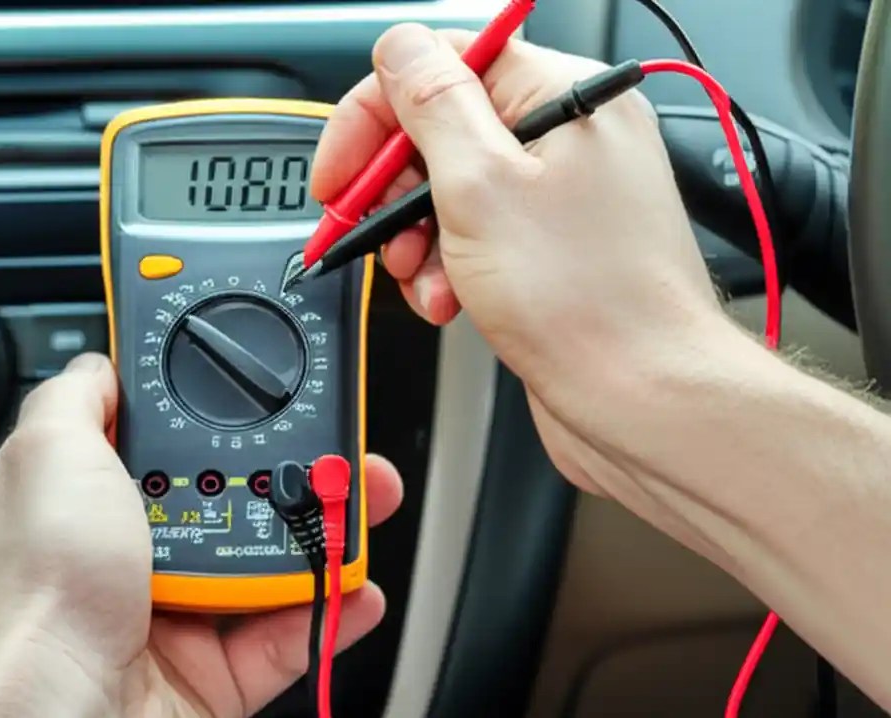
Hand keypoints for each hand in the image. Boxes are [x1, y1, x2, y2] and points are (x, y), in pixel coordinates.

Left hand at [0, 353, 402, 717]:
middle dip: (291, 467)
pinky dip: (328, 611)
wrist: (61, 714)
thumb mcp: (46, 453)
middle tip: (336, 447)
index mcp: (85, 498)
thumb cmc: (41, 593)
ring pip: (266, 561)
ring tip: (362, 499)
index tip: (264, 388)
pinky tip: (357, 585)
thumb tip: (100, 363)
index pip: (159, 439)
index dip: (212, 410)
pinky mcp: (212, 675)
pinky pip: (286, 636)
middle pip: (228, 495)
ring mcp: (172, 615)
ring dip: (322, 528)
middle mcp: (127, 555)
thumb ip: (74, 397)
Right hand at [313, 25, 727, 495]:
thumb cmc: (588, 304)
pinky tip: (449, 298)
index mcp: (562, 97)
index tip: (340, 171)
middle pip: (441, 129)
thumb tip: (401, 48)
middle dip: (394, 187)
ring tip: (423, 277)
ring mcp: (563, 195)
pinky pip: (478, 234)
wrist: (644, 400)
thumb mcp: (479, 188)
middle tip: (369, 228)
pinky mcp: (554, 248)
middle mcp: (569, 137)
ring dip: (417, 237)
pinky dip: (449, 266)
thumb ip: (432, 104)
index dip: (376, 114)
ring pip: (451, 189)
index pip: (443, 62)